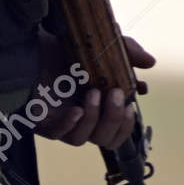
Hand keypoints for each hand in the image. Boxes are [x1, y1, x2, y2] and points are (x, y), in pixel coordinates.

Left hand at [35, 36, 157, 150]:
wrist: (32, 44)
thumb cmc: (65, 49)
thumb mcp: (101, 46)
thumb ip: (127, 52)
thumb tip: (150, 63)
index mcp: (98, 108)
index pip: (118, 132)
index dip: (127, 124)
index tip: (131, 104)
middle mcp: (81, 119)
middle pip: (105, 140)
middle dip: (114, 119)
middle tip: (115, 94)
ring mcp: (62, 123)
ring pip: (83, 140)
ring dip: (94, 119)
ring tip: (92, 93)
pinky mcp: (42, 122)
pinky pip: (58, 134)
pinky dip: (69, 124)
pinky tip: (75, 111)